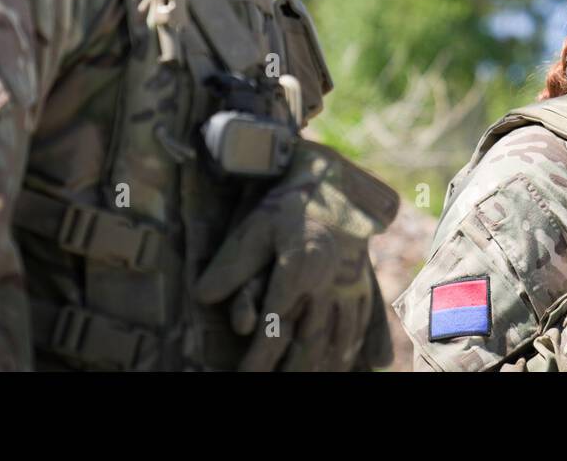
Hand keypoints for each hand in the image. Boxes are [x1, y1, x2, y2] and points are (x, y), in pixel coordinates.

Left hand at [193, 142, 398, 370]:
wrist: (336, 182)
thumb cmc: (288, 204)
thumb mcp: (254, 226)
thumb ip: (231, 263)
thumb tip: (202, 296)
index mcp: (300, 269)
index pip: (277, 328)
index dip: (259, 359)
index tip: (244, 376)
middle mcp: (330, 282)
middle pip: (311, 343)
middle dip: (292, 371)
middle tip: (272, 384)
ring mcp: (352, 286)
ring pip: (339, 341)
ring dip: (324, 366)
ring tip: (309, 379)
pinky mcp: (365, 285)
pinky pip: (362, 326)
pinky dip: (354, 351)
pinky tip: (347, 364)